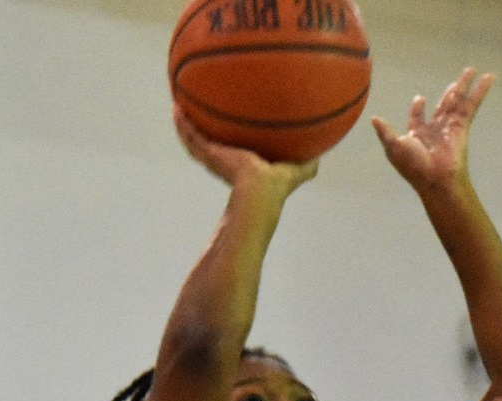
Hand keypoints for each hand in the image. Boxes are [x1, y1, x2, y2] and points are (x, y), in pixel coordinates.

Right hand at [174, 105, 318, 197]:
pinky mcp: (208, 155)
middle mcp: (226, 163)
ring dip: (186, 124)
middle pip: (210, 144)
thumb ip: (308, 162)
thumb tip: (325, 155)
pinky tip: (176, 108)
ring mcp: (214, 160)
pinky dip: (183, 125)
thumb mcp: (298, 169)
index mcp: (243, 166)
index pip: (234, 152)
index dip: (229, 141)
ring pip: (195, 140)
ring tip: (178, 106)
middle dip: (204, 129)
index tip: (227, 127)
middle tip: (197, 111)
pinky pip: (192, 137)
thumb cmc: (278, 187)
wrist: (260, 193)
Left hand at [371, 67, 493, 193]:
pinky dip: (480, 91)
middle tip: (458, 80)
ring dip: (464, 84)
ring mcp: (450, 126)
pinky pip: (471, 104)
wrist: (436, 178)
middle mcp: (435, 129)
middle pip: (444, 105)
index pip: (418, 118)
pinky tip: (488, 78)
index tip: (420, 99)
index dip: (418, 109)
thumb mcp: (393, 147)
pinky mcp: (462, 125)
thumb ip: (385, 132)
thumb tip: (373, 119)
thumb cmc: (413, 166)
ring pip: (458, 100)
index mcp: (418, 135)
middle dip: (450, 92)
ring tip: (471, 69)